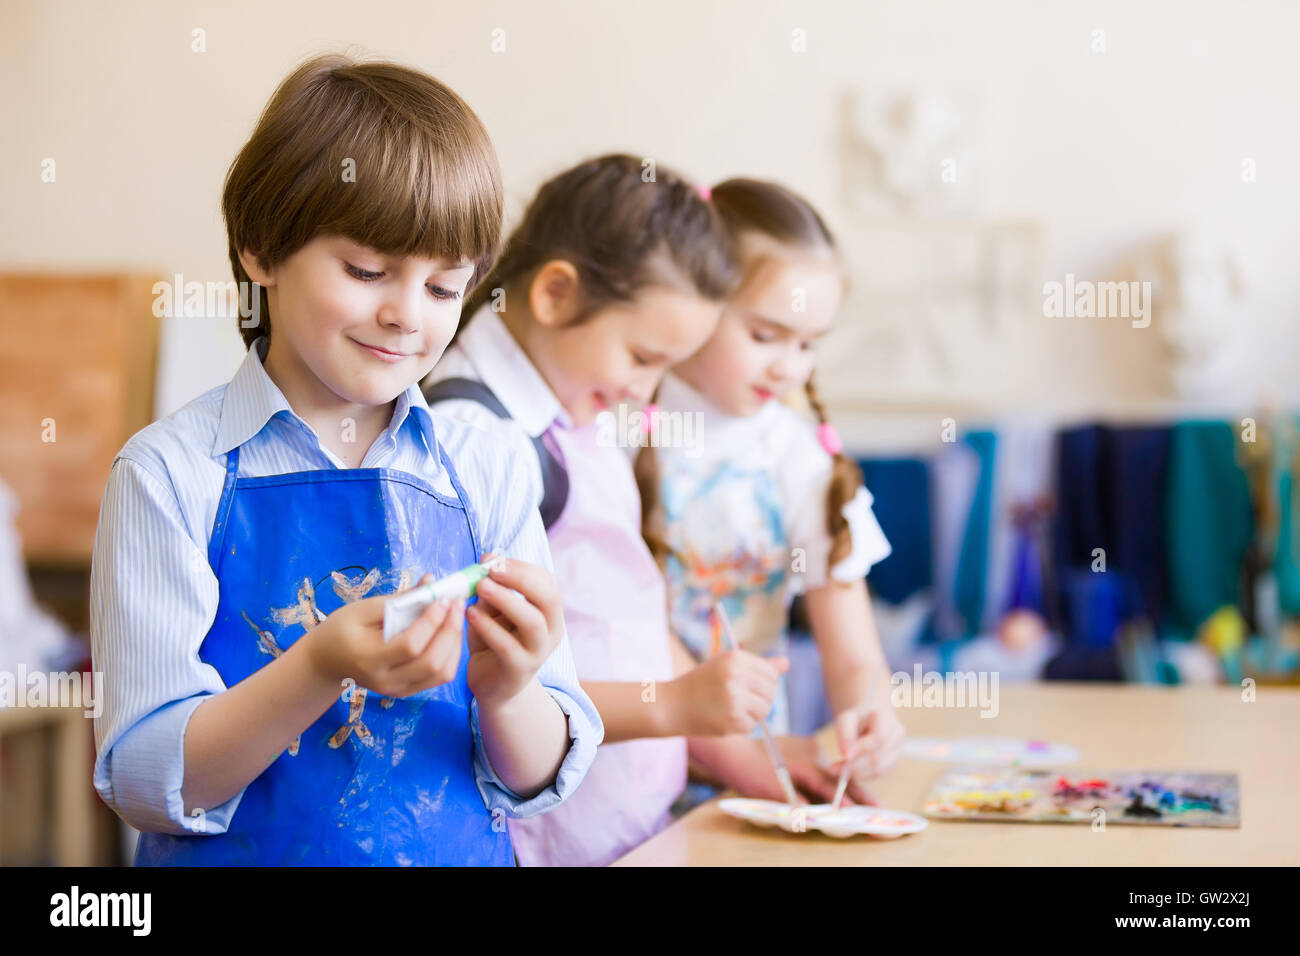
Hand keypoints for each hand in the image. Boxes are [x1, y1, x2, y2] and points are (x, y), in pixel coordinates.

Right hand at [303, 573, 465, 697]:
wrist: (327, 662)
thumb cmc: (341, 629)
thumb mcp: (361, 609)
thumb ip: (398, 599)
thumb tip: (431, 582)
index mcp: (369, 659)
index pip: (410, 645)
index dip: (431, 622)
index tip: (443, 598)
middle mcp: (386, 681)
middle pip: (431, 663)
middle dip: (450, 630)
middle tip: (458, 603)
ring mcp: (398, 690)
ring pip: (441, 673)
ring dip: (455, 642)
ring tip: (456, 616)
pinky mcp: (408, 691)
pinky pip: (439, 676)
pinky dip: (451, 653)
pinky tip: (449, 632)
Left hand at [465, 554, 562, 706]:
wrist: (492, 685)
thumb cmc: (492, 641)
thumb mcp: (492, 611)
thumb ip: (491, 589)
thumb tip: (488, 559)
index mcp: (548, 612)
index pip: (546, 582)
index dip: (522, 567)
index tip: (493, 559)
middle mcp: (551, 631)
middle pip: (550, 598)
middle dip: (521, 579)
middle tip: (492, 570)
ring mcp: (538, 652)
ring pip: (533, 622)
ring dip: (506, 600)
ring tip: (480, 588)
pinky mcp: (519, 670)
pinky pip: (508, 646)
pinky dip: (488, 627)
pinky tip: (470, 615)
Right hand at [669, 651, 788, 735]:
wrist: (672, 705)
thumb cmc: (701, 684)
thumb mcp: (726, 666)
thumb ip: (758, 666)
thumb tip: (787, 663)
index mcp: (736, 658)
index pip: (771, 673)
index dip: (763, 683)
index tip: (747, 687)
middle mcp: (736, 675)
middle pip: (771, 692)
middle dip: (760, 699)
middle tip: (738, 700)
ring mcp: (735, 698)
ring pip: (765, 710)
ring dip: (752, 714)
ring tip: (731, 709)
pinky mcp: (732, 719)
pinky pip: (752, 725)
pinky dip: (741, 726)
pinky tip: (723, 718)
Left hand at [833, 694, 905, 793]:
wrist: (870, 718)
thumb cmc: (857, 718)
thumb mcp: (846, 718)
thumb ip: (845, 733)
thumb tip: (845, 754)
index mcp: (887, 718)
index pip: (879, 738)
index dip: (862, 749)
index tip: (844, 756)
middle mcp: (897, 735)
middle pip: (878, 756)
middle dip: (855, 765)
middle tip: (834, 768)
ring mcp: (898, 750)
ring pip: (880, 769)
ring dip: (858, 773)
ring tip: (838, 770)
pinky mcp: (893, 762)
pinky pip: (879, 774)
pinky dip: (863, 775)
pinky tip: (849, 772)